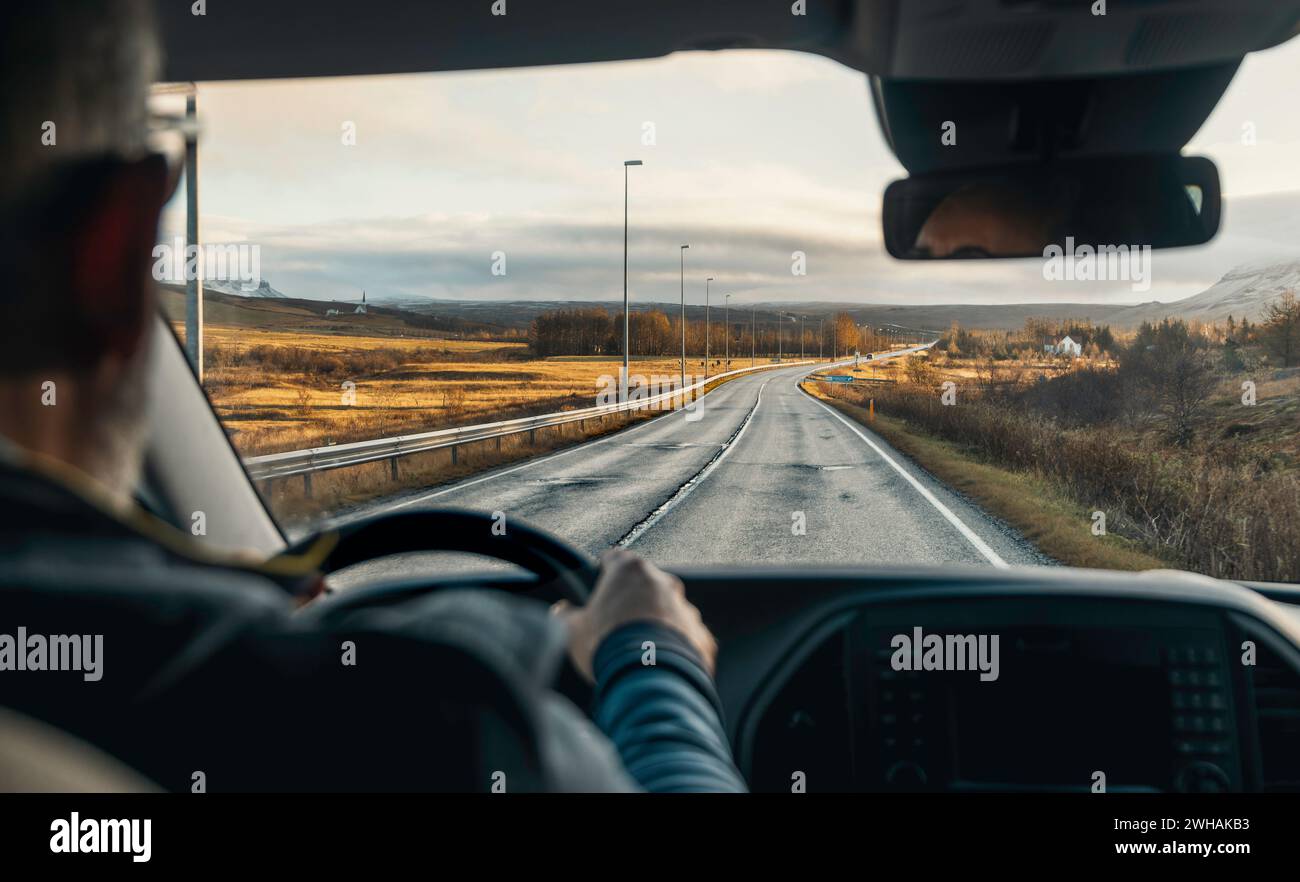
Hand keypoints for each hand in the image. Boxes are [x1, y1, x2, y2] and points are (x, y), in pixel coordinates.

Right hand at [554, 548, 716, 681]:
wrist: (649, 677)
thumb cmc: (607, 644)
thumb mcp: (572, 630)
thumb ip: (565, 614)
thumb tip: (561, 611)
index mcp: (630, 571)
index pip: (615, 558)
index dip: (605, 569)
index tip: (601, 580)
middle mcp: (663, 583)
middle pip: (645, 585)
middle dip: (633, 601)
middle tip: (617, 625)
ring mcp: (686, 609)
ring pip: (669, 612)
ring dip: (657, 624)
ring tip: (641, 650)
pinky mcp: (701, 636)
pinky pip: (687, 639)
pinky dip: (676, 649)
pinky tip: (661, 665)